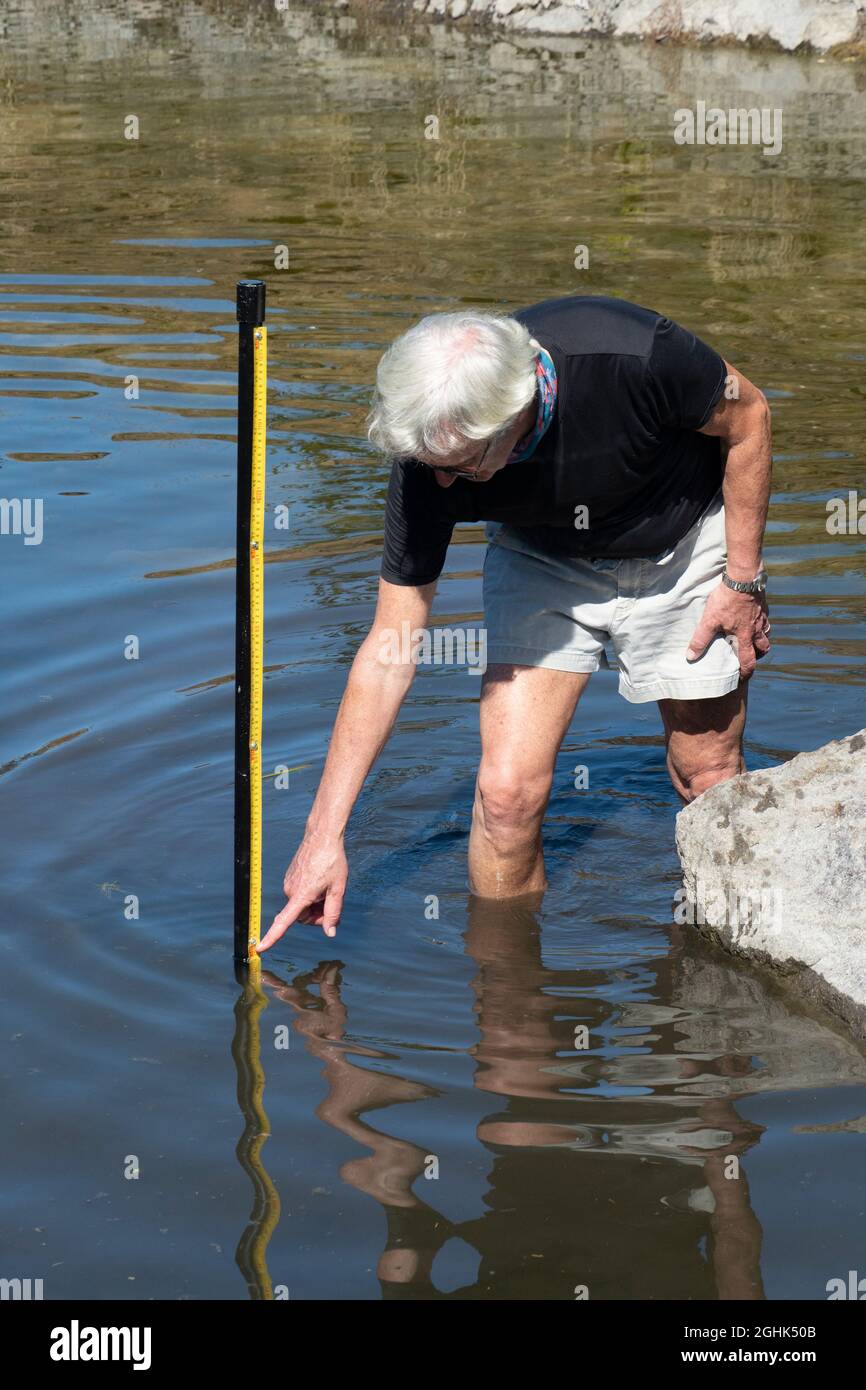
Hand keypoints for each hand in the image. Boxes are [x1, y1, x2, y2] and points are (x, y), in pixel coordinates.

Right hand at [257, 836, 347, 951]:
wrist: (322, 836)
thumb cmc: (332, 861)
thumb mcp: (338, 889)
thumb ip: (334, 913)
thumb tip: (330, 933)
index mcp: (301, 895)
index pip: (284, 921)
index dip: (272, 937)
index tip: (260, 948)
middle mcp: (290, 890)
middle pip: (302, 917)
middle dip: (317, 916)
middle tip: (332, 906)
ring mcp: (288, 883)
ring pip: (302, 906)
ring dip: (315, 904)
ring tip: (328, 890)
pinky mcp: (290, 877)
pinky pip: (299, 895)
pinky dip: (310, 895)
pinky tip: (321, 883)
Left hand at [686, 581, 770, 679]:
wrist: (743, 578)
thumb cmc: (726, 600)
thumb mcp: (709, 620)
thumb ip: (701, 639)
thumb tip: (691, 656)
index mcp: (744, 636)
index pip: (748, 660)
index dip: (746, 672)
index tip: (743, 677)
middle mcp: (756, 628)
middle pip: (764, 647)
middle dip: (758, 655)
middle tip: (751, 656)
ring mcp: (762, 616)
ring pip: (767, 633)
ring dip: (762, 638)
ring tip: (753, 638)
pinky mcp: (763, 604)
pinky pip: (765, 617)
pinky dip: (761, 621)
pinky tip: (753, 616)